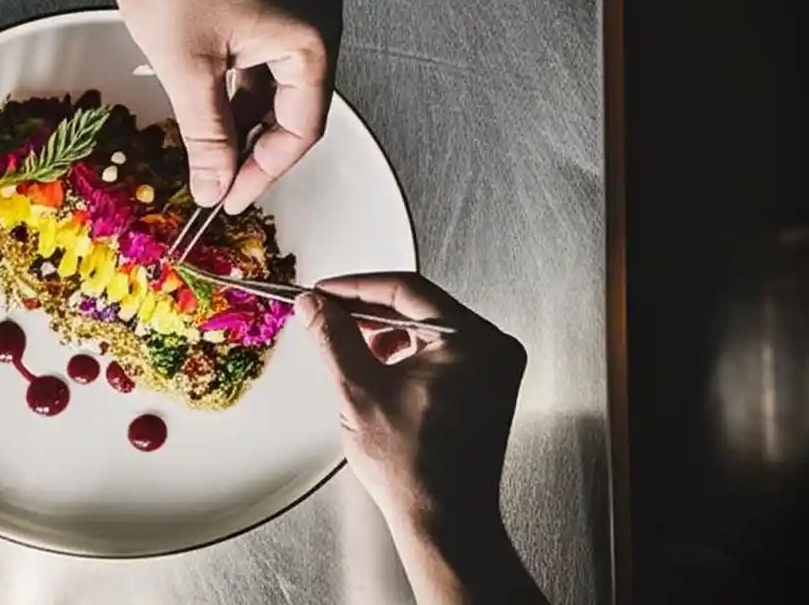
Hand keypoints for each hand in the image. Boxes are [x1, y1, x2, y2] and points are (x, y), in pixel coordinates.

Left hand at [77, 0, 342, 210]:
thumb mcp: (188, 69)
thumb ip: (207, 136)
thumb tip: (215, 186)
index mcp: (310, 38)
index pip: (301, 128)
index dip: (264, 171)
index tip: (230, 197)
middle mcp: (315, 18)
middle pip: (293, 106)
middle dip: (252, 146)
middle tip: (217, 178)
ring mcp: (295, 1)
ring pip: (274, 80)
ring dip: (241, 115)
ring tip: (205, 144)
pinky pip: (263, 51)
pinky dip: (236, 81)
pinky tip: (207, 101)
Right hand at [296, 274, 547, 604]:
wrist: (445, 521)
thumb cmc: (415, 470)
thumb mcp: (358, 391)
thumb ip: (333, 338)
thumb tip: (315, 305)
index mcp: (472, 340)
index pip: (406, 289)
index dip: (356, 287)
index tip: (325, 291)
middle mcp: (492, 348)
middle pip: (420, 306)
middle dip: (368, 310)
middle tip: (327, 313)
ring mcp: (493, 368)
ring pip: (428, 329)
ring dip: (384, 332)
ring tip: (347, 344)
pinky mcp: (485, 387)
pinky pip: (440, 352)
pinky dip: (405, 353)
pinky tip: (376, 366)